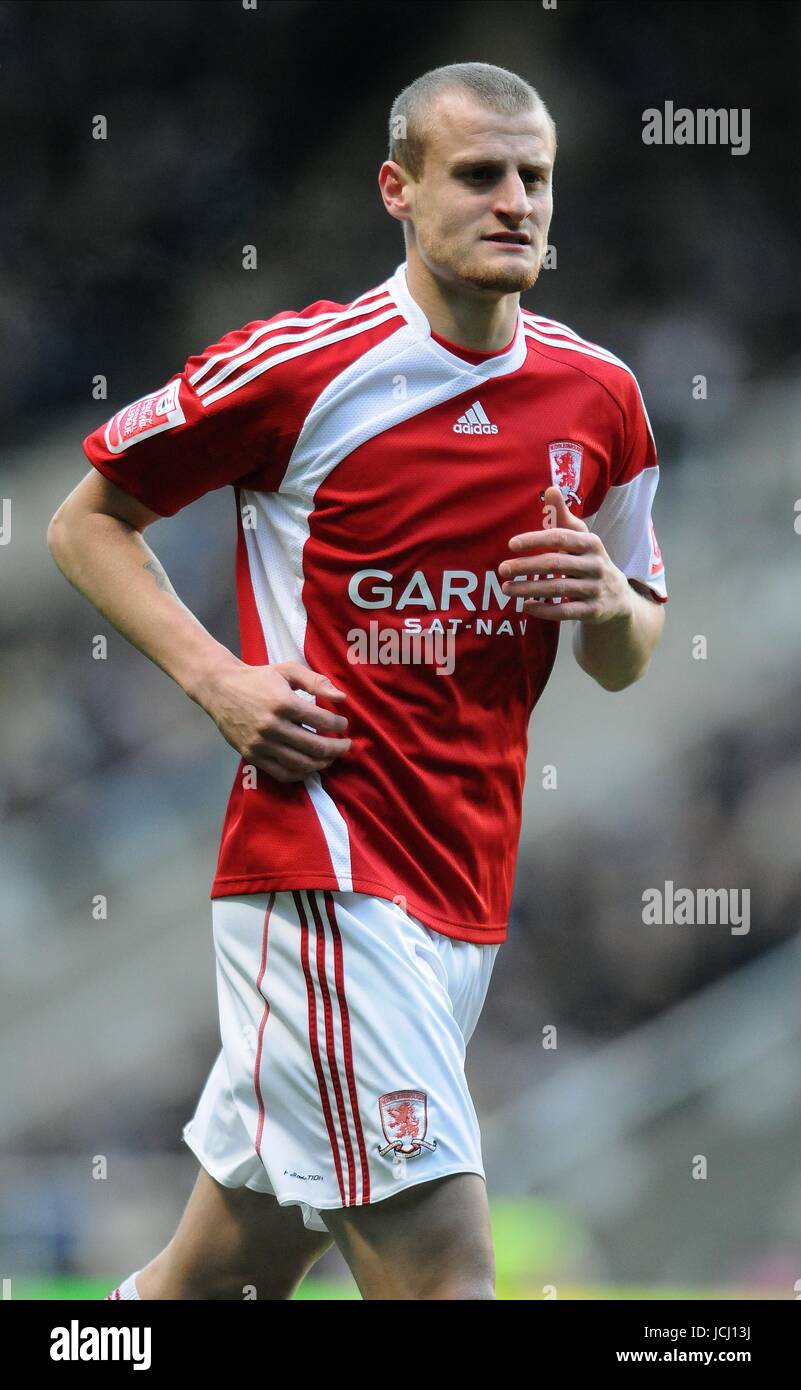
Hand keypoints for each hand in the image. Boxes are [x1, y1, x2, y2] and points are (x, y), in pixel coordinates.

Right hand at [200, 658, 351, 782]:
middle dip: (337, 748)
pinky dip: (300, 774)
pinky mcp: (252, 755)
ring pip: (301, 764)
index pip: (322, 721)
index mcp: (283, 702)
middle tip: (346, 745)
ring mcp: (261, 744)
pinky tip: (310, 766)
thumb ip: (316, 681)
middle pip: (315, 746)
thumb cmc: (258, 677)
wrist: (220, 688)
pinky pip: (282, 773)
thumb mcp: (288, 670)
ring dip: (322, 763)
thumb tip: (342, 698)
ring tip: (331, 757)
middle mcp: (272, 726)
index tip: (343, 724)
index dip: (339, 725)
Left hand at [497, 486, 633, 623]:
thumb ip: (563, 516)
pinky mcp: (593, 611)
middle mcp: (595, 565)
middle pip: (556, 564)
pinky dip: (544, 610)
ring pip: (558, 589)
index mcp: (591, 543)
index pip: (560, 538)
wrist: (617, 596)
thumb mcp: (581, 538)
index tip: (512, 544)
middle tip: (502, 569)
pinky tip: (526, 606)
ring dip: (529, 589)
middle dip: (526, 566)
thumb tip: (551, 489)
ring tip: (506, 588)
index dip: (535, 539)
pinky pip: (565, 612)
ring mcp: (595, 589)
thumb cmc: (589, 560)